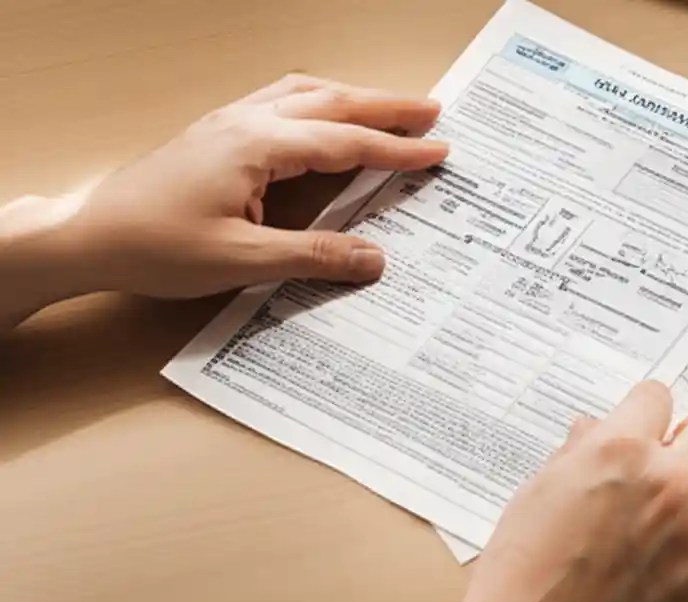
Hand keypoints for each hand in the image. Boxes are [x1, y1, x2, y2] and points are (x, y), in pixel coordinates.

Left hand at [4, 74, 446, 312]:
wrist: (88, 236)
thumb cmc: (156, 247)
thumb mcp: (241, 261)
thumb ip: (313, 257)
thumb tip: (374, 260)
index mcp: (257, 146)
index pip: (344, 141)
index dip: (396, 148)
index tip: (438, 152)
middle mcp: (245, 122)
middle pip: (330, 100)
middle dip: (385, 105)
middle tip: (432, 111)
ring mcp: (227, 123)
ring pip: (304, 93)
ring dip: (352, 96)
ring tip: (389, 108)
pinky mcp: (216, 134)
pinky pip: (280, 101)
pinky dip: (319, 102)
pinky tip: (325, 116)